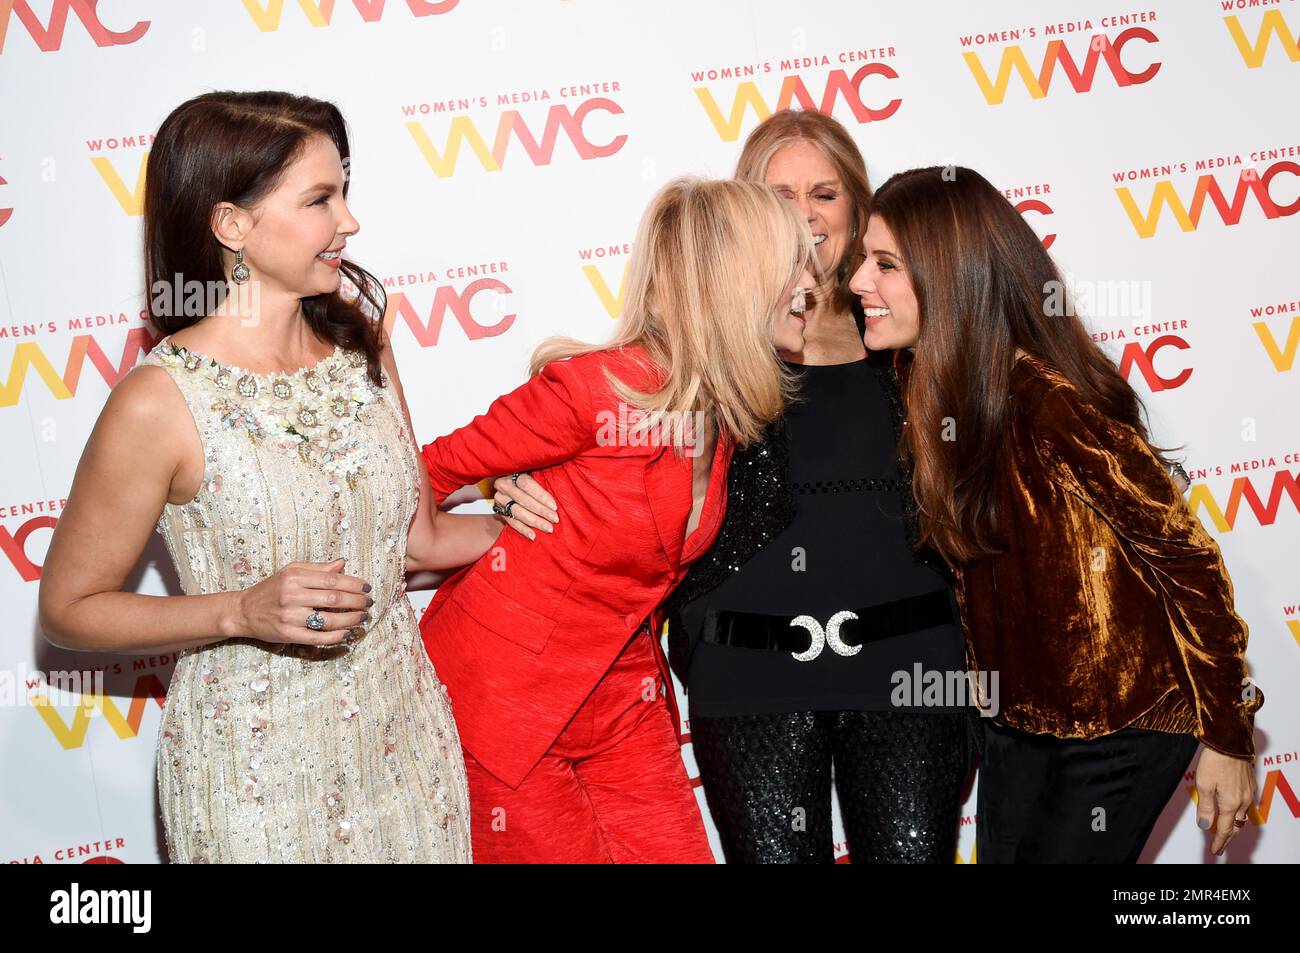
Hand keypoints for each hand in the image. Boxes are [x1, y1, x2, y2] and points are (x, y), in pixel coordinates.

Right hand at [232, 558, 372, 645]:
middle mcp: (291, 595)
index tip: (367, 587)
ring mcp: (289, 617)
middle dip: (357, 601)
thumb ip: (317, 568)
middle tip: (369, 603)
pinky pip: (317, 637)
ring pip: (328, 619)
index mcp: (294, 577)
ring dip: (350, 619)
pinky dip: (335, 636)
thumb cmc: (271, 589)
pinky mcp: (288, 635)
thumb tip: (342, 564)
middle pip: (333, 598)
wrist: (244, 611)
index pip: (331, 579)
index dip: (354, 583)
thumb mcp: (290, 572)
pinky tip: (347, 633)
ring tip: (363, 617)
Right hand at [491, 472, 558, 540]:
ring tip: (548, 528)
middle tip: (555, 519)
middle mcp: (503, 485)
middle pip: (523, 500)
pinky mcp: (499, 511)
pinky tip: (533, 535)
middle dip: (541, 511)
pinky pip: (511, 522)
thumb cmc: (530, 476)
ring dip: (534, 521)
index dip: (541, 496)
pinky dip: (522, 529)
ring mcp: (499, 499)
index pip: (527, 485)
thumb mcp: (534, 472)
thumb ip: (542, 478)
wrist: (512, 484)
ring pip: (517, 512)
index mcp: (512, 473)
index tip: (554, 506)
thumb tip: (560, 487)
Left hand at [1194, 747, 1256, 855]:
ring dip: (1233, 826)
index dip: (1219, 841)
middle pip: (1235, 825)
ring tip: (1225, 832)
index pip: (1224, 829)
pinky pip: (1245, 805)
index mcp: (1230, 803)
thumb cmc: (1214, 761)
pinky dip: (1237, 813)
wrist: (1230, 742)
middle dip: (1227, 837)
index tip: (1215, 850)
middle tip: (1220, 846)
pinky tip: (1232, 812)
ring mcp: (1248, 793)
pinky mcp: (1250, 785)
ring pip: (1241, 816)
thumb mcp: (1204, 785)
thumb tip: (1205, 826)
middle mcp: (1242, 801)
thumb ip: (1206, 807)